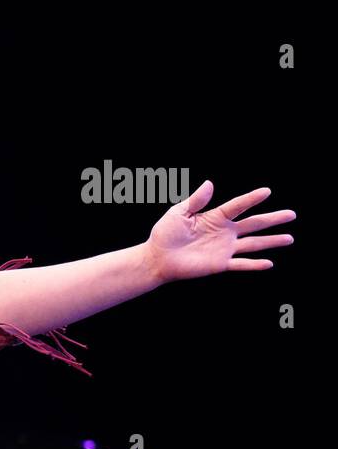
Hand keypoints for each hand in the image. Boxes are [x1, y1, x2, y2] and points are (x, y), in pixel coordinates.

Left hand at [143, 180, 294, 282]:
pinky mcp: (220, 264)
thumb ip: (196, 200)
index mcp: (215, 217)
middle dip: (272, 219)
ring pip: (253, 244)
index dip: (251, 199)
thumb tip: (210, 183)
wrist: (157, 258)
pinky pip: (241, 264)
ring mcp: (224, 248)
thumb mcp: (178, 213)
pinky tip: (269, 263)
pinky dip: (255, 265)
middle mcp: (224, 232)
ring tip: (289, 238)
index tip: (267, 191)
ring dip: (271, 241)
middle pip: (253, 224)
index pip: (238, 206)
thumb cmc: (165, 234)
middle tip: (291, 214)